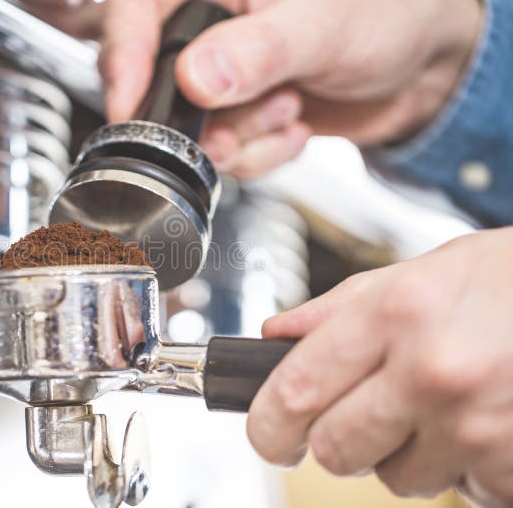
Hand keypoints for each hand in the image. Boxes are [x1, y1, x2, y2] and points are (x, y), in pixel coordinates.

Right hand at [101, 0, 481, 177]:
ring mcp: (220, 73)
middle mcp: (209, 24)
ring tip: (290, 106)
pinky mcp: (236, 113)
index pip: (136, 4)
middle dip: (195, 116)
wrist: (420, 70)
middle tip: (231, 126)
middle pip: (154, 77)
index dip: (124, 55)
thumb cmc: (383, 13)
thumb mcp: (321, 23)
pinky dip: (259, 153)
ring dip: (240, 136)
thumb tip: (194, 78)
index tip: (129, 104)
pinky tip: (294, 123)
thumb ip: (256, 50)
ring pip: (190, 126)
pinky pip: (222, 152)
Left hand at [247, 227, 512, 505]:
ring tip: (446, 405)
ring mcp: (479, 426)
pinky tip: (488, 422)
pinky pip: (466, 491)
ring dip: (409, 454)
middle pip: (336, 450)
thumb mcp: (418, 272)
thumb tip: (275, 339)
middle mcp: (432, 372)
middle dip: (339, 441)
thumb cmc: (510, 278)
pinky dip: (469, 468)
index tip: (270, 435)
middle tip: (366, 416)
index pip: (293, 391)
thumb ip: (337, 310)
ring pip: (398, 478)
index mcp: (394, 314)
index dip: (268, 426)